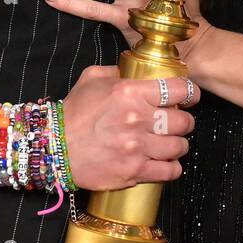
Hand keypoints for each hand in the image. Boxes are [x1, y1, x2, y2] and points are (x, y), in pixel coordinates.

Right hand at [61, 64, 199, 190]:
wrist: (52, 148)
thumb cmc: (72, 113)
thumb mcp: (91, 78)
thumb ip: (117, 71)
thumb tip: (134, 70)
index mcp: (131, 92)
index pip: (179, 89)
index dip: (190, 93)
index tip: (188, 98)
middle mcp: (138, 119)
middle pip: (184, 121)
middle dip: (183, 122)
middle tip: (175, 123)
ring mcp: (137, 147)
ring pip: (180, 147)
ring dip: (178, 145)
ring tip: (168, 144)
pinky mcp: (134, 172)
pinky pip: (170, 171)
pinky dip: (171, 168)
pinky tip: (164, 163)